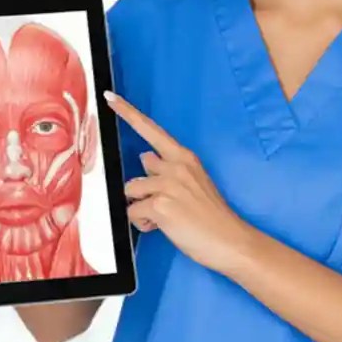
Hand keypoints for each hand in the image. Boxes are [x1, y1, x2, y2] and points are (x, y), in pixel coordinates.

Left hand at [105, 90, 255, 274]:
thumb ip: (168, 169)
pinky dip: (143, 225)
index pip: (151, 130)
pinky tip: (162, 228)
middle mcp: (176, 166)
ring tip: (166, 220)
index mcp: (185, 158)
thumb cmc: (212, 217)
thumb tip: (145, 158)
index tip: (111, 99)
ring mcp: (167, 185)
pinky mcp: (160, 205)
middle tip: (161, 206)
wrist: (230, 241)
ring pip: (131, 192)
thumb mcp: (193, 183)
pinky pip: (133, 213)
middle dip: (143, 190)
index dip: (128, 113)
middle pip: (138, 170)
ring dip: (142, 209)